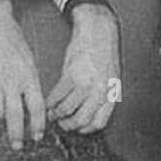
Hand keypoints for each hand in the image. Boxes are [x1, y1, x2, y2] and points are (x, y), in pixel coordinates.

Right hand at [0, 1, 43, 143]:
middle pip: (15, 116)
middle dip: (16, 135)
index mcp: (29, 76)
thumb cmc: (11, 40)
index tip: (37, 136)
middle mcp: (11, 81)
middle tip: (17, 145)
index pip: (37, 108)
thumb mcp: (27, 61)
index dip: (38, 125)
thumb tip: (28, 108)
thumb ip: (27, 85)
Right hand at [48, 1, 119, 132]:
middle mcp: (101, 91)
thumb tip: (90, 112)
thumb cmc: (104, 53)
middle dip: (68, 125)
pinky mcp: (71, 75)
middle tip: (60, 124)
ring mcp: (86, 83)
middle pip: (82, 120)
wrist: (98, 31)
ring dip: (56, 114)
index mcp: (112, 93)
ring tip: (51, 113)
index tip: (77, 130)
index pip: (99, 122)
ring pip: (67, 109)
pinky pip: (57, 95)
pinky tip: (48, 101)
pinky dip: (50, 102)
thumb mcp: (110, 77)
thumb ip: (102, 95)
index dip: (85, 129)